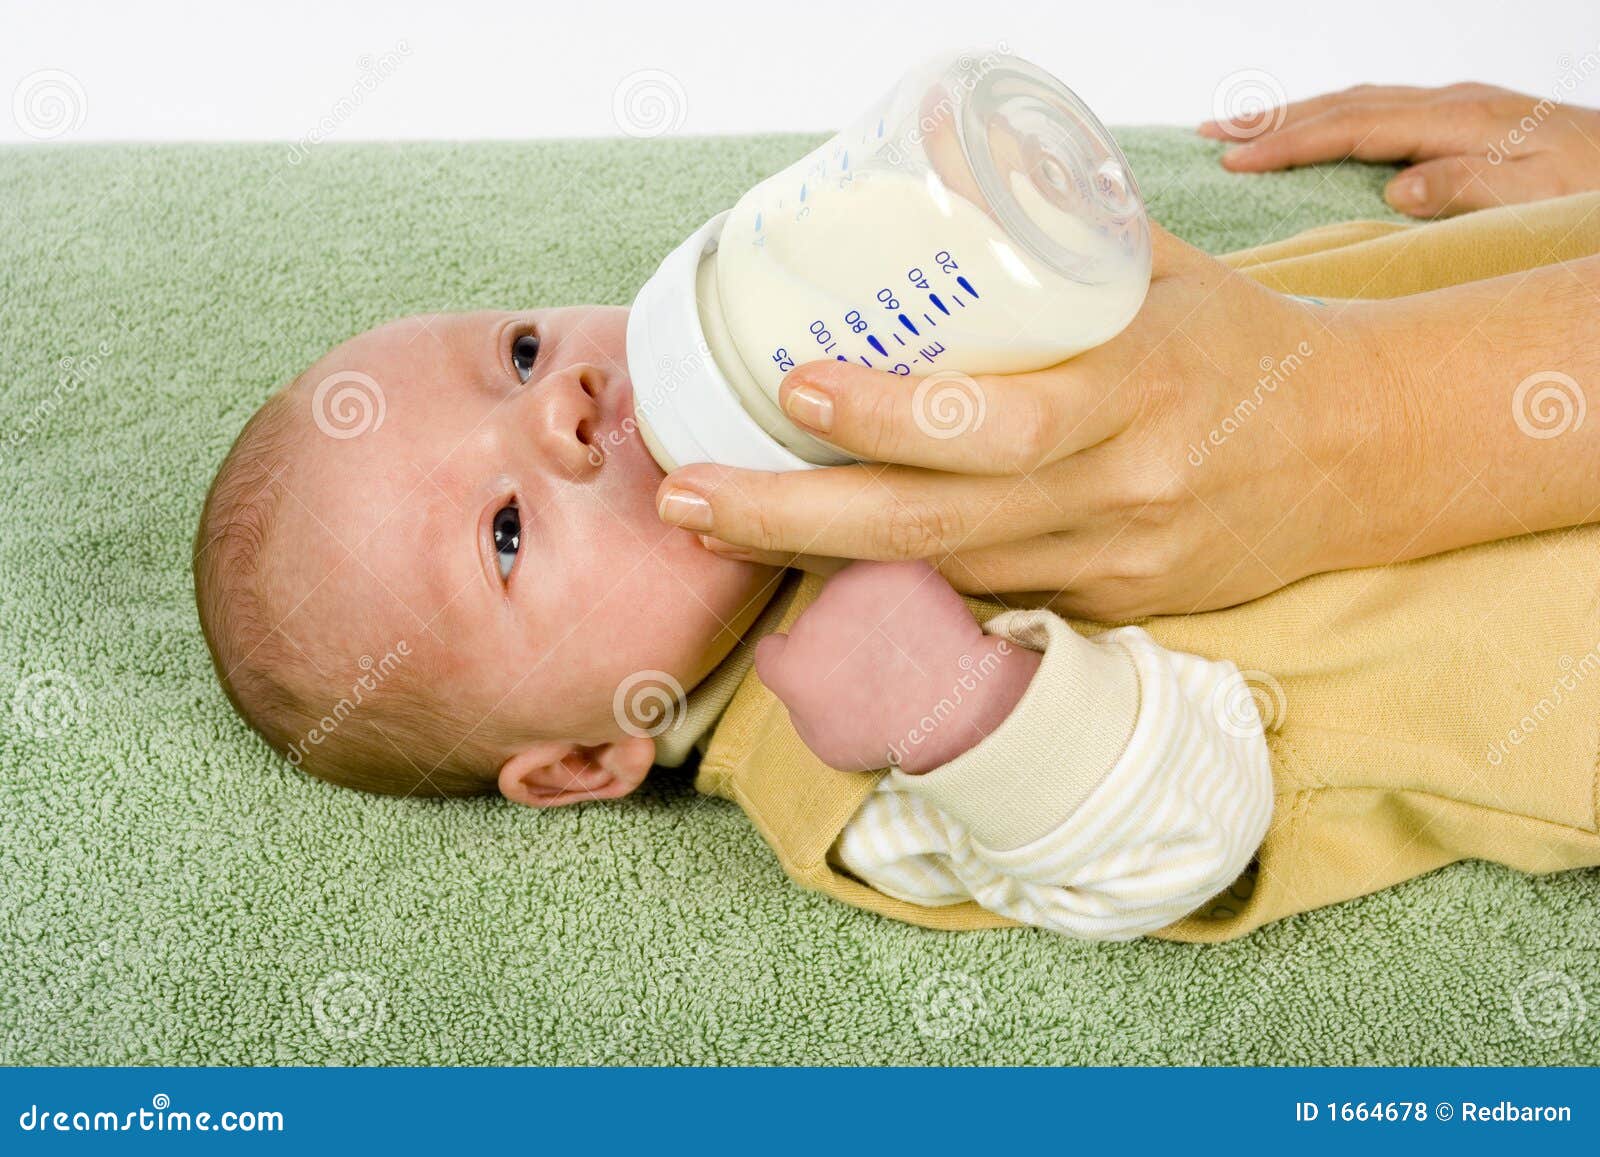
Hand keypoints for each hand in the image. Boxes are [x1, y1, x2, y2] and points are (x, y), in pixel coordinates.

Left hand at [659, 229, 1400, 618]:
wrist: (1358, 454)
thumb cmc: (1242, 344)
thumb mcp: (1155, 267)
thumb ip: (1047, 227)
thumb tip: (934, 160)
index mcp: (1135, 393)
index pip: (996, 422)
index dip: (887, 418)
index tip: (794, 384)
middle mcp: (1116, 495)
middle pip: (934, 528)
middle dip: (794, 517)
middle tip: (690, 495)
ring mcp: (1108, 567)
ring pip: (939, 577)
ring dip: (815, 555)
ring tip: (715, 520)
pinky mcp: (1105, 610)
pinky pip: (979, 602)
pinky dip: (887, 583)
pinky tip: (808, 558)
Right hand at [753, 561, 1038, 774]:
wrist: (961, 706)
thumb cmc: (896, 735)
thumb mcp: (827, 743)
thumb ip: (800, 704)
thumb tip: (799, 673)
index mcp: (792, 666)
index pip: (774, 648)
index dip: (800, 659)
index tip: (827, 669)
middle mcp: (814, 618)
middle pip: (816, 618)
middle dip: (838, 633)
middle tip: (876, 660)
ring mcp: (856, 587)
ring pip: (850, 590)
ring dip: (867, 607)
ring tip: (902, 641)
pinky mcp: (895, 567)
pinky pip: (890, 571)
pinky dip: (903, 589)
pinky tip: (920, 618)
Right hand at [1200, 82, 1599, 217]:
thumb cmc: (1595, 197)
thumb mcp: (1540, 200)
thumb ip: (1469, 190)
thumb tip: (1397, 190)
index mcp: (1463, 122)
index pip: (1355, 127)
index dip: (1288, 142)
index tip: (1232, 160)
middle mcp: (1455, 105)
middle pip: (1345, 103)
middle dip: (1272, 119)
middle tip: (1208, 134)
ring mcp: (1460, 109)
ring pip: (1359, 103)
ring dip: (1296, 116)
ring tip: (1241, 132)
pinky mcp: (1467, 123)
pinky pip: (1381, 114)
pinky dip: (1333, 121)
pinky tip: (1315, 136)